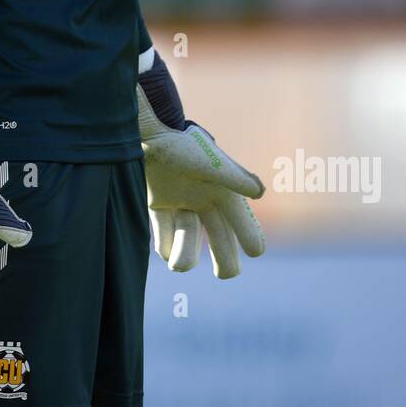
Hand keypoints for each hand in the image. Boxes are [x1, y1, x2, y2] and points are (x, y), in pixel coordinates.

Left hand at [138, 52, 264, 278]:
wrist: (146, 132)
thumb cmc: (181, 146)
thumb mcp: (210, 162)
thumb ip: (234, 178)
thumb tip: (260, 192)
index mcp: (220, 187)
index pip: (240, 216)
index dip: (250, 233)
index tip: (257, 252)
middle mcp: (202, 196)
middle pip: (218, 234)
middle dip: (225, 256)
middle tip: (228, 274)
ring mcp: (179, 200)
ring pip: (188, 236)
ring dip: (185, 252)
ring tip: (179, 265)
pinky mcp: (157, 202)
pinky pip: (163, 230)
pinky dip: (164, 243)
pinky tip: (164, 252)